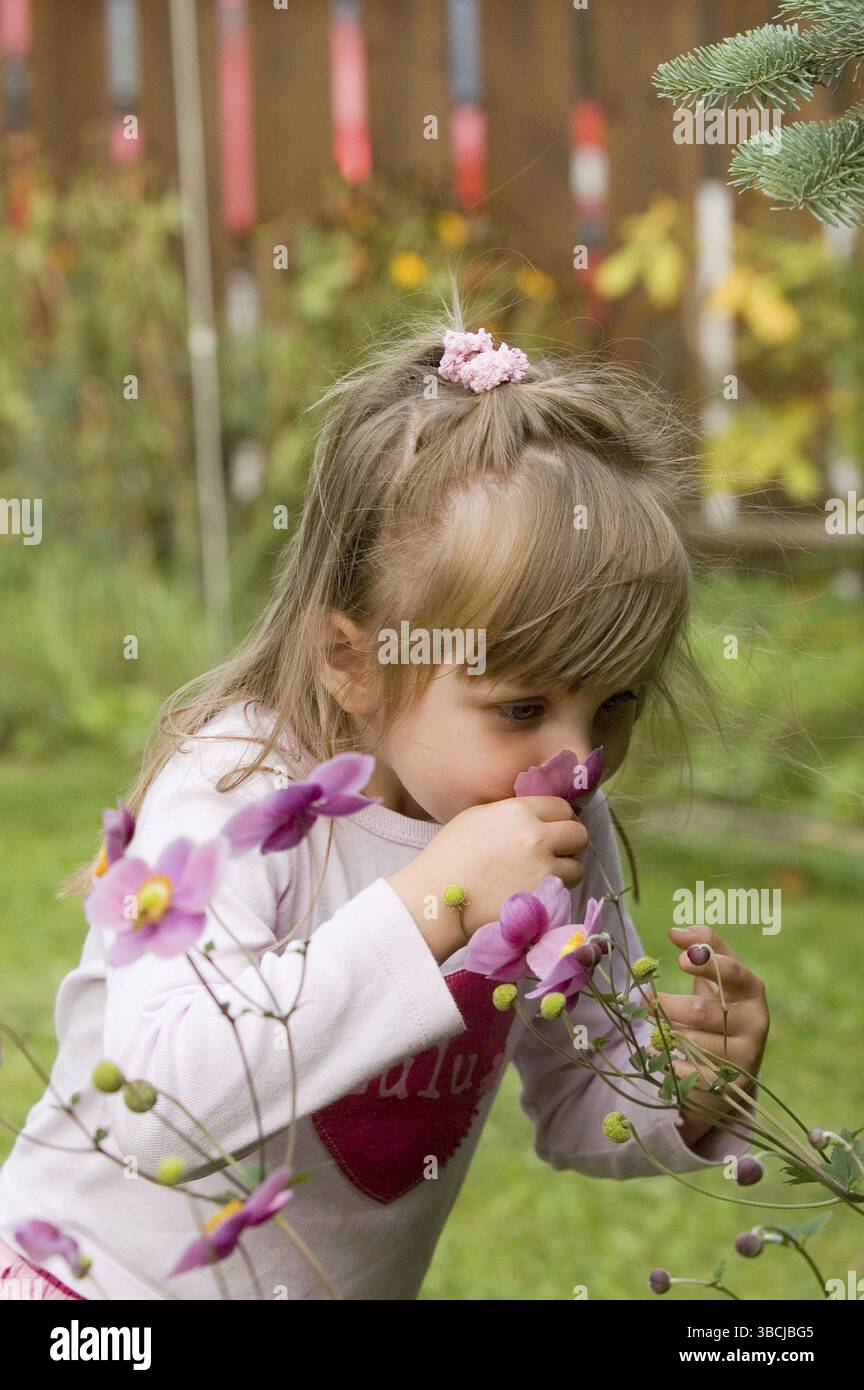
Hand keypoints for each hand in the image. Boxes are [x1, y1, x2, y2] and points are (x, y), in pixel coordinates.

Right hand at [388, 795, 587, 955]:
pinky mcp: (543, 899)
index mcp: (518, 812)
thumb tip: (538, 817)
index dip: (560, 818)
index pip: (562, 806)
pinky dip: (554, 893)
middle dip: (569, 843)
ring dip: (564, 871)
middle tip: (556, 852)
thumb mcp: (477, 817)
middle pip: (578, 834)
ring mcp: (542, 870)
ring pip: (577, 867)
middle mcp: (536, 837)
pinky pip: (564, 893)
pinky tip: (533, 893)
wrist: (436, 898)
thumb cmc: (448, 856)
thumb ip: (512, 814)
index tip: (554, 828)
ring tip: (541, 876)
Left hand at [642, 924, 769, 1139]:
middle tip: (645, 1001)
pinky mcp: (729, 1084)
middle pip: (702, 1011)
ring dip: (666, 1036)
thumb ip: (703, 947)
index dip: (707, 963)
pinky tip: (661, 1056)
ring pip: (691, 1042)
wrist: (734, 1065)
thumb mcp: (717, 977)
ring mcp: (744, 1056)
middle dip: (668, 1006)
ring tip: (656, 1033)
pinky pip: (688, 1072)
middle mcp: (755, 1022)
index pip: (732, 972)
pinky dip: (668, 1063)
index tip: (679, 958)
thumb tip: (677, 930)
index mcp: (751, 990)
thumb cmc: (721, 1008)